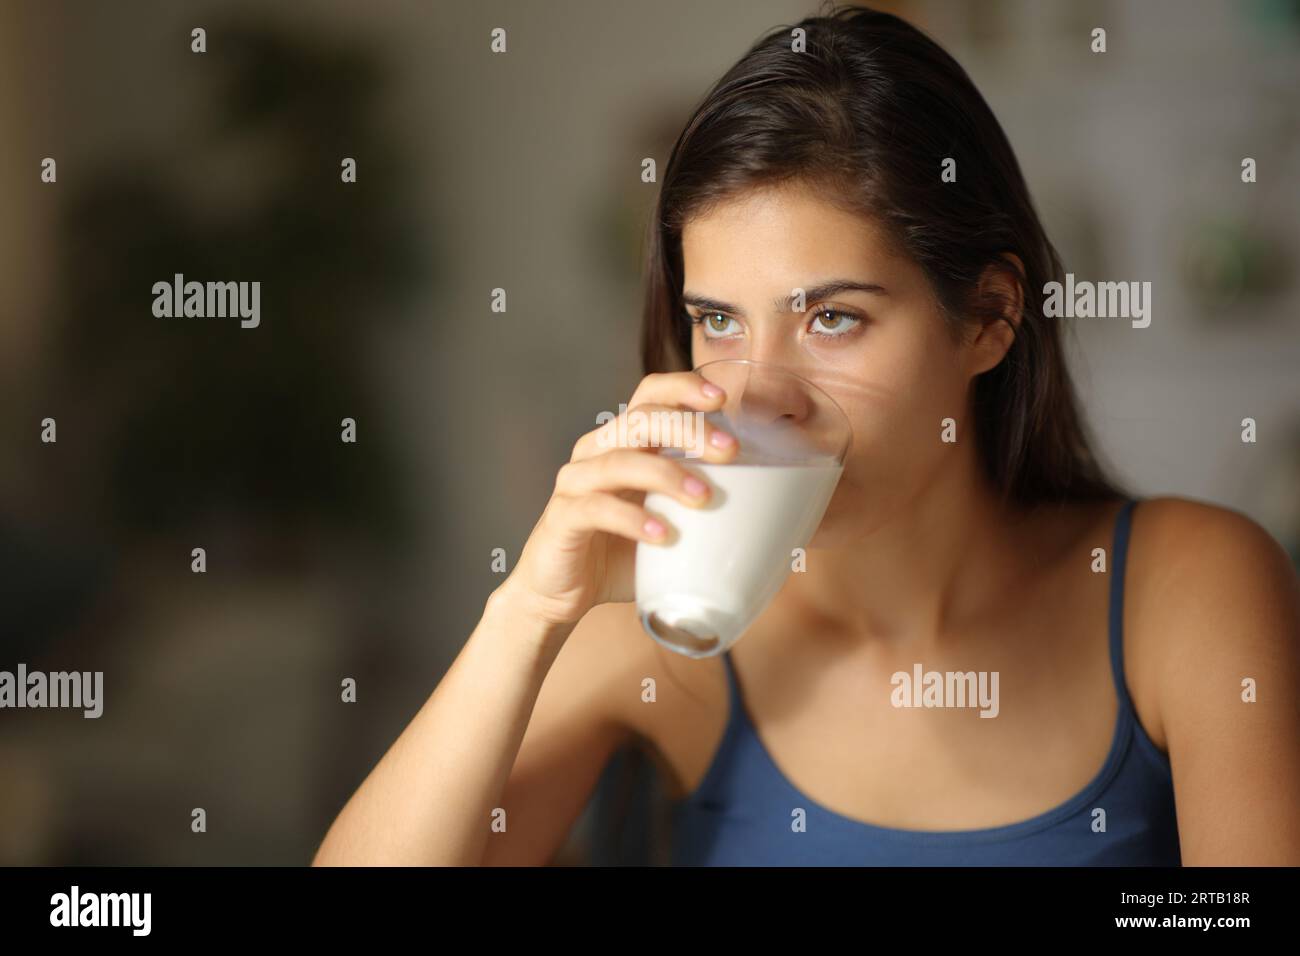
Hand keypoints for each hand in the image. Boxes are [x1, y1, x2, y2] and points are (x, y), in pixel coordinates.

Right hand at [499, 371, 739, 629]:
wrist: (563, 594)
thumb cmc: (621, 554)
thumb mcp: (669, 521)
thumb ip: (704, 507)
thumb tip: (776, 515)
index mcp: (624, 443)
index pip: (651, 395)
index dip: (684, 388)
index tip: (723, 399)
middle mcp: (596, 452)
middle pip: (640, 418)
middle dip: (688, 428)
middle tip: (729, 452)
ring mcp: (576, 483)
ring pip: (620, 460)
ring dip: (666, 474)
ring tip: (703, 499)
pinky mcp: (563, 518)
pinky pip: (597, 508)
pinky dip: (634, 520)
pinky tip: (664, 537)